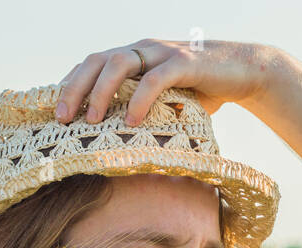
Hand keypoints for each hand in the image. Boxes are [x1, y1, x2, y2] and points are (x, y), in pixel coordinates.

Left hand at [53, 39, 275, 125]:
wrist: (245, 71)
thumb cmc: (204, 90)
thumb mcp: (167, 99)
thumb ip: (145, 109)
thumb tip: (121, 144)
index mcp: (135, 55)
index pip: (93, 64)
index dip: (71, 84)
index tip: (56, 112)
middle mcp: (144, 49)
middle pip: (97, 60)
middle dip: (75, 88)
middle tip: (62, 117)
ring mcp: (163, 53)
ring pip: (120, 64)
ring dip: (100, 91)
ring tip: (90, 119)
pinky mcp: (185, 63)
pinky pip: (155, 79)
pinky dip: (140, 99)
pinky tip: (131, 122)